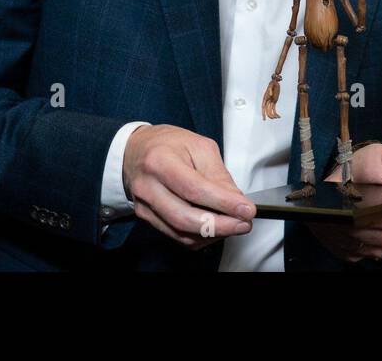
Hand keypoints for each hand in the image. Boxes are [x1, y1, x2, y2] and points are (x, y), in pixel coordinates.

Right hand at [122, 124, 254, 249]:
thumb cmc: (168, 144)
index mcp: (160, 161)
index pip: (194, 189)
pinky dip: (199, 237)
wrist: (135, 150)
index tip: (246, 209)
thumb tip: (236, 200)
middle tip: (244, 224)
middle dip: (220, 226)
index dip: (223, 203)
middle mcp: (148, 186)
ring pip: (181, 232)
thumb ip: (218, 174)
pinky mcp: (145, 218)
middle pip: (185, 217)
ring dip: (212, 235)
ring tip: (234, 225)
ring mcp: (144, 205)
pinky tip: (215, 228)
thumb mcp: (198, 146)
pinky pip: (175, 236)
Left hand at [307, 143, 381, 262]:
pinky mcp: (359, 252)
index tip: (374, 198)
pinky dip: (344, 241)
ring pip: (374, 247)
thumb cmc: (369, 165)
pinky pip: (356, 254)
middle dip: (371, 221)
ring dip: (357, 232)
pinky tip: (339, 225)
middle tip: (355, 202)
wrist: (341, 174)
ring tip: (345, 212)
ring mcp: (380, 244)